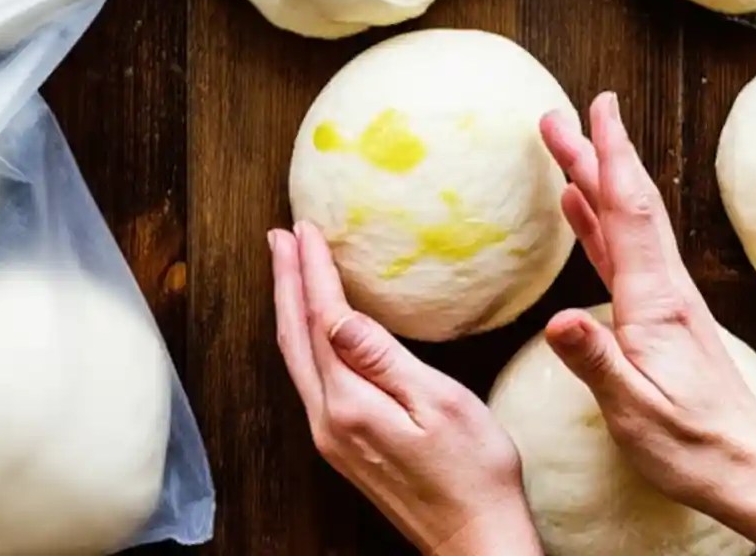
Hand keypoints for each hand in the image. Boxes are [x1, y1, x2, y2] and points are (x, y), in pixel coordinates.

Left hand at [268, 223, 541, 555]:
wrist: (474, 539)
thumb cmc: (474, 474)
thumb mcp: (440, 405)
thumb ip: (384, 359)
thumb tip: (339, 317)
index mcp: (351, 404)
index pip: (322, 320)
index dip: (312, 271)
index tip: (304, 230)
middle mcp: (329, 420)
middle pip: (295, 337)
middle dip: (286, 282)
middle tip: (280, 237)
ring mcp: (331, 435)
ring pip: (297, 358)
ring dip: (290, 308)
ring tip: (289, 269)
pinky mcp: (343, 444)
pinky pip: (311, 377)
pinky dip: (305, 339)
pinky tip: (314, 326)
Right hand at [540, 92, 755, 555]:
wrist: (745, 471)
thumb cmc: (691, 446)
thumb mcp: (634, 411)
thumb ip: (595, 361)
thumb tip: (556, 318)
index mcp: (654, 302)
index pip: (628, 212)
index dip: (610, 155)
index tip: (597, 107)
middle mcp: (662, 290)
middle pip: (624, 205)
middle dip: (594, 154)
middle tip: (557, 117)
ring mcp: (661, 302)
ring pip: (623, 225)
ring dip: (593, 183)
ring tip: (563, 150)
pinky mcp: (656, 318)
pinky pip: (621, 255)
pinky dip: (597, 225)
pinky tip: (578, 213)